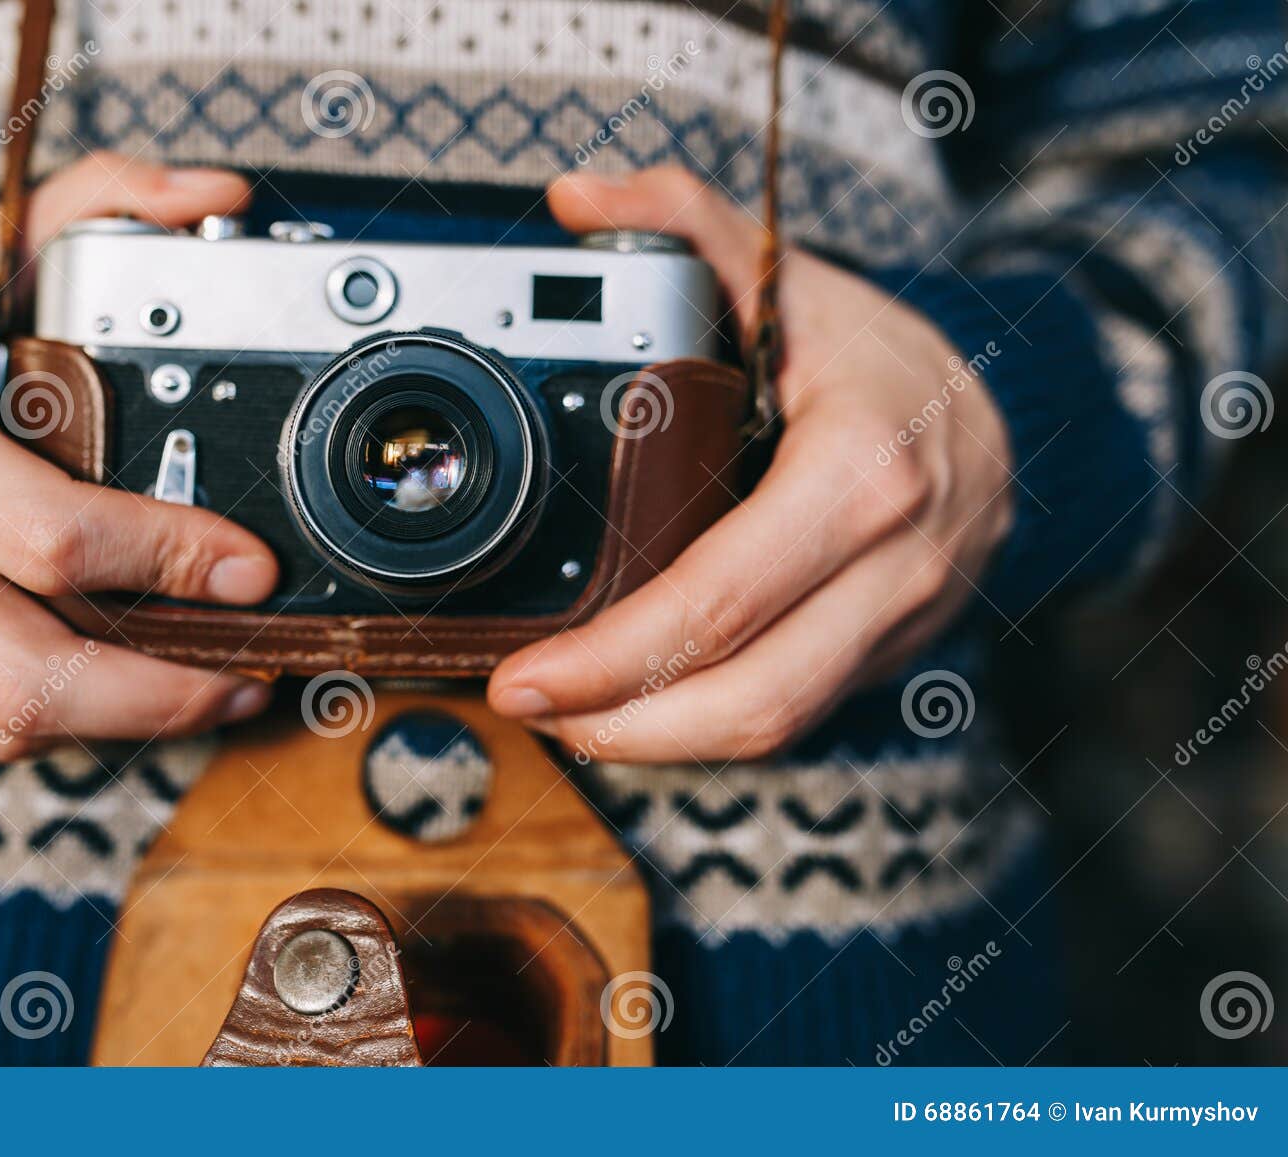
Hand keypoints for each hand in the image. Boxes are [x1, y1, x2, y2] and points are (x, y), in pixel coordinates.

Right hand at [0, 152, 279, 756]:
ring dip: (125, 722)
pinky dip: (66, 719)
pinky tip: (128, 687)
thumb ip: (97, 206)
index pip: (49, 535)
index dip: (167, 561)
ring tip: (212, 689)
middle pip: (22, 673)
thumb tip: (218, 194)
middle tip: (249, 669)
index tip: (250, 565)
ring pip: (0, 721)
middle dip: (158, 693)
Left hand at [487, 167, 1014, 761]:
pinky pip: (799, 714)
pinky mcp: (891, 657)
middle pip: (748, 695)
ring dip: (663, 741)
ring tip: (574, 718)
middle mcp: (895, 566)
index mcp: (860, 477)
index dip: (610, 658)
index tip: (524, 675)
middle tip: (529, 706)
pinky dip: (712, 727)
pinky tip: (643, 708)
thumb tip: (577, 197)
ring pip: (777, 725)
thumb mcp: (792, 275)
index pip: (717, 600)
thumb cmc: (886, 355)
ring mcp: (903, 623)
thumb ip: (683, 222)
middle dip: (623, 724)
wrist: (1018, 417)